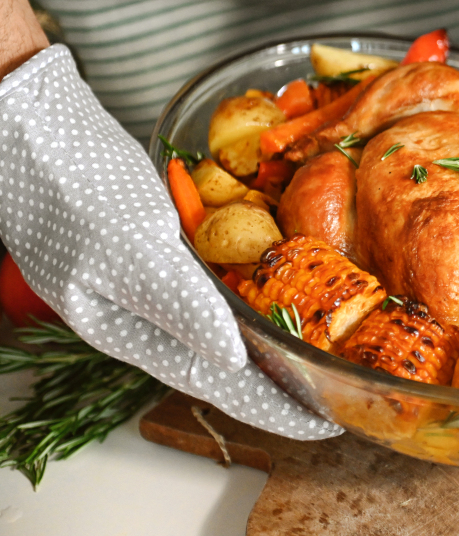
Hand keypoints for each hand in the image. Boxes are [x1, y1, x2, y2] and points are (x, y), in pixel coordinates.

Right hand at [0, 46, 339, 438]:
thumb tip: (231, 361)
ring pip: (222, 322)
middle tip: (333, 394)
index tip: (323, 425)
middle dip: (278, 381)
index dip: (273, 407)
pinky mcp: (158, 241)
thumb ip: (183, 307)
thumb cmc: (74, 185)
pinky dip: (250, 289)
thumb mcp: (133, 251)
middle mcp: (143, 311)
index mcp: (129, 330)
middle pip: (223, 360)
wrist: (36, 122)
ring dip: (269, 340)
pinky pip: (214, 279)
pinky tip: (279, 286)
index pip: (217, 383)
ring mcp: (151, 275)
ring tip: (316, 354)